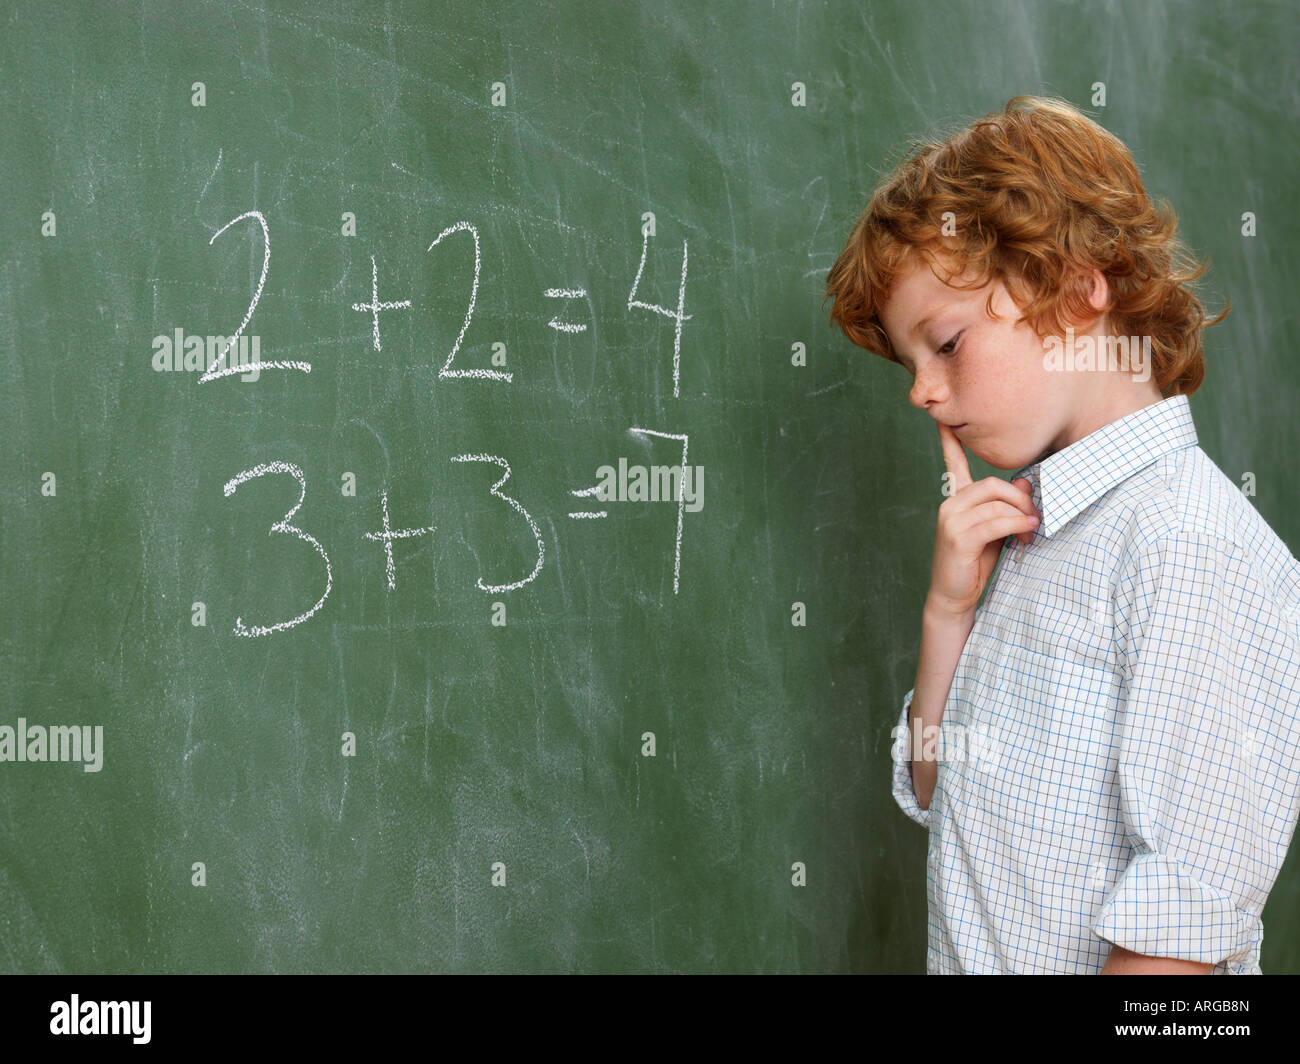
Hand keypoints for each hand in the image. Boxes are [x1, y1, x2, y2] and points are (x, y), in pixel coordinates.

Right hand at [926, 422, 1039, 616]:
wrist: (954, 596)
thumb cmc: (974, 562)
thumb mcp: (995, 530)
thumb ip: (1006, 507)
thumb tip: (1025, 483)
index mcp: (956, 500)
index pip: (953, 463)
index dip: (949, 441)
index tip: (943, 419)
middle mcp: (950, 505)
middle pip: (992, 483)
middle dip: (1020, 497)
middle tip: (1034, 516)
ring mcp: (951, 520)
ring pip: (996, 502)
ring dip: (1022, 515)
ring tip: (1032, 531)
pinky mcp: (957, 538)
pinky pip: (995, 522)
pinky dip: (1016, 524)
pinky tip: (1027, 530)